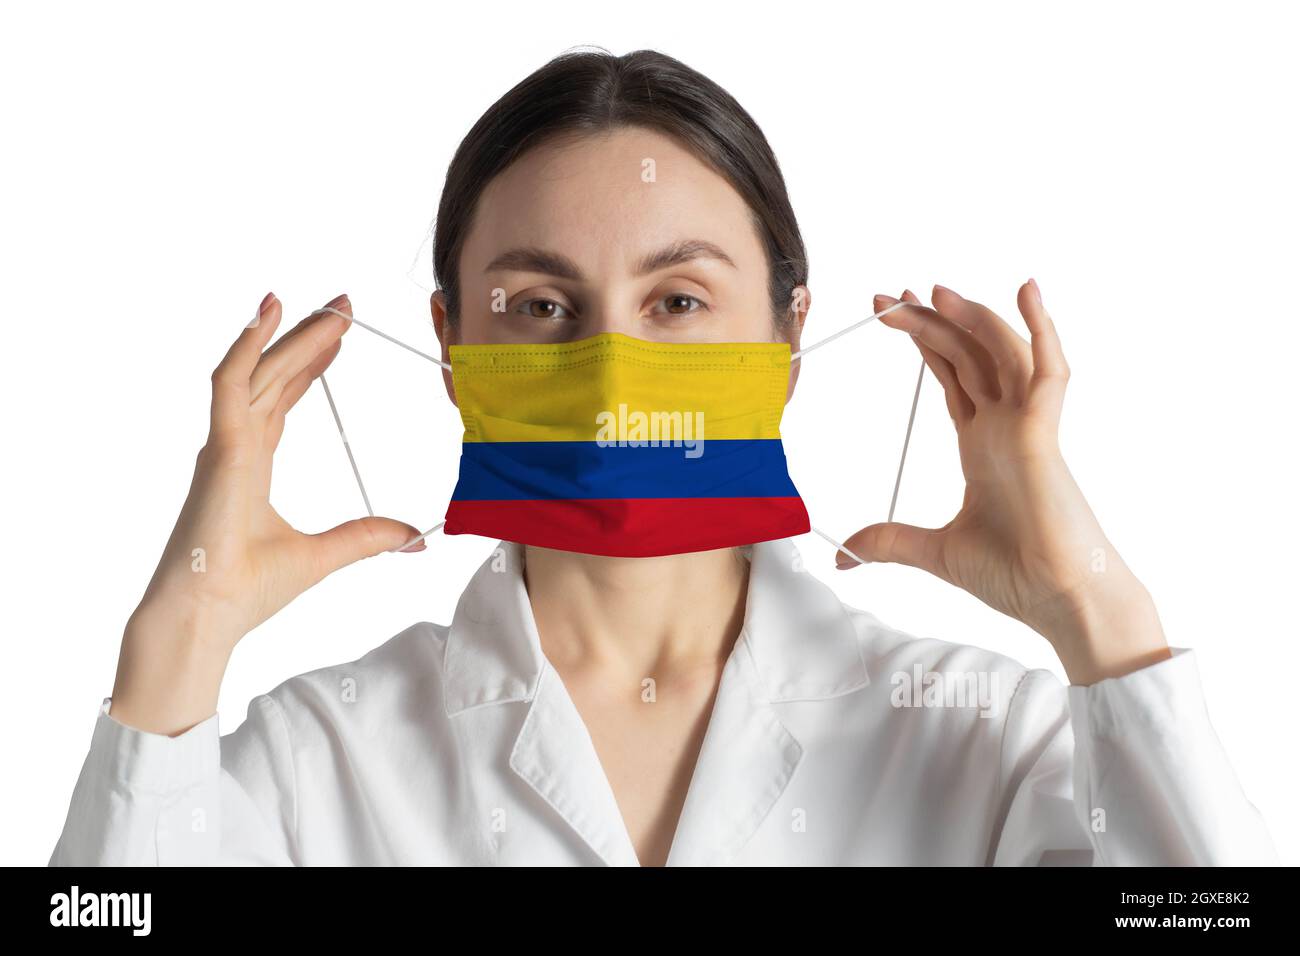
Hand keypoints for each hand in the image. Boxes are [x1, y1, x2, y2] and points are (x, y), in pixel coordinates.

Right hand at [111, 292, 424, 733]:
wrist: (204, 617)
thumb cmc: (245, 591)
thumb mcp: (323, 556)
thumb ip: (367, 538)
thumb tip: (414, 538)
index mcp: (251, 466)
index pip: (282, 400)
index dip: (309, 366)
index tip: (339, 339)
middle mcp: (235, 446)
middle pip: (274, 375)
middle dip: (308, 337)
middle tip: (345, 305)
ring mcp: (224, 444)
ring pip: (260, 370)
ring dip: (291, 333)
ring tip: (327, 304)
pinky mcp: (220, 450)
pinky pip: (231, 383)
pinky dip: (247, 345)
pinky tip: (268, 313)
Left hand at [839, 281, 1169, 684]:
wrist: (1058, 601)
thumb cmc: (1014, 575)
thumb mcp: (934, 552)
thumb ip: (889, 543)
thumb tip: (842, 556)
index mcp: (982, 444)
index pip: (951, 374)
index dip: (922, 341)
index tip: (886, 313)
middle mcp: (1006, 425)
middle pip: (968, 353)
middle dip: (929, 320)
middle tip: (888, 295)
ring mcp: (1028, 425)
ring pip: (1001, 351)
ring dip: (971, 316)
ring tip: (932, 289)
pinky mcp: (1046, 434)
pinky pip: (1049, 371)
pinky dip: (1041, 328)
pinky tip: (1026, 290)